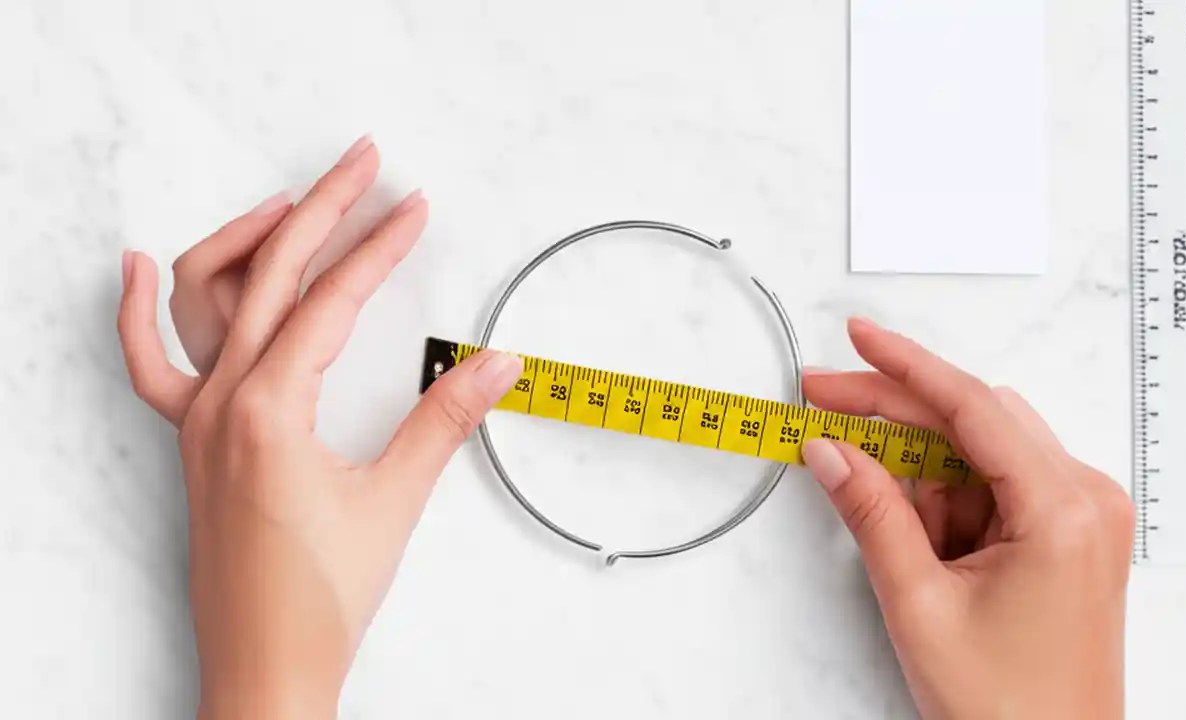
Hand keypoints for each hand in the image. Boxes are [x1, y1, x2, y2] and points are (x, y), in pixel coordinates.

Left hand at [117, 136, 523, 718]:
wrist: (265, 666)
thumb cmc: (318, 598)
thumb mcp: (393, 501)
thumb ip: (444, 422)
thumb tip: (496, 363)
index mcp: (272, 409)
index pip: (333, 300)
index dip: (381, 246)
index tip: (415, 207)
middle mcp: (223, 401)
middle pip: (272, 274)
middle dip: (322, 208)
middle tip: (365, 164)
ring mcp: (198, 418)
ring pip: (203, 298)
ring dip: (246, 239)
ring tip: (292, 203)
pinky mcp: (193, 440)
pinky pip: (150, 362)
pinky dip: (140, 309)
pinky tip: (143, 268)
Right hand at [801, 319, 1132, 719]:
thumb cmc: (1009, 708)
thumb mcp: (920, 604)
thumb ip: (870, 514)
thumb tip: (829, 449)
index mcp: (1062, 509)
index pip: (972, 406)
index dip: (904, 366)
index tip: (857, 338)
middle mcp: (1083, 500)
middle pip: (972, 421)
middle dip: (895, 418)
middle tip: (823, 409)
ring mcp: (1079, 516)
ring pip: (976, 455)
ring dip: (921, 478)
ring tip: (899, 545)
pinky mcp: (1063, 534)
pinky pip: (990, 489)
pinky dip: (945, 505)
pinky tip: (925, 549)